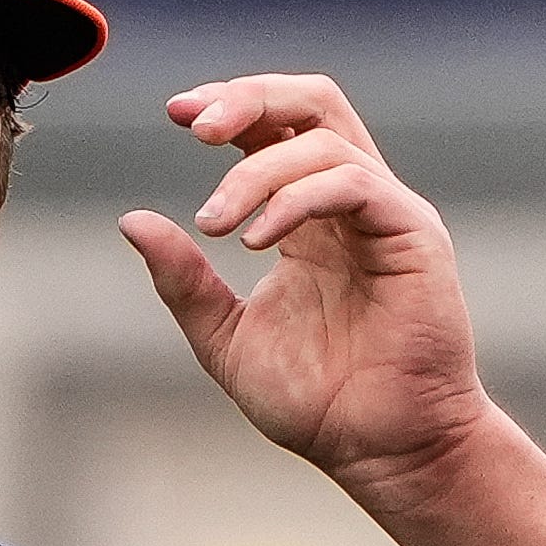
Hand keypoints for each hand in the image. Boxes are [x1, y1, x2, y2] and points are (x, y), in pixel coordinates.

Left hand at [120, 74, 494, 499]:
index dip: (227, 105)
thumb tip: (132, 221)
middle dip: (248, 96)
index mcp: (308, 216)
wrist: (378, 449)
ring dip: (256, 171)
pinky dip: (296, 198)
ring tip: (214, 224)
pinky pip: (353, 182)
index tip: (172, 112)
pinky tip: (255, 241)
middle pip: (312, 101)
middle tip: (192, 125)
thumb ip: (184, 281)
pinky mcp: (414, 233)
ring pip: (325, 139)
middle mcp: (349, 202)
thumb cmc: (316, 401)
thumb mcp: (226, 338)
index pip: (274, 126)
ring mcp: (386, 213)